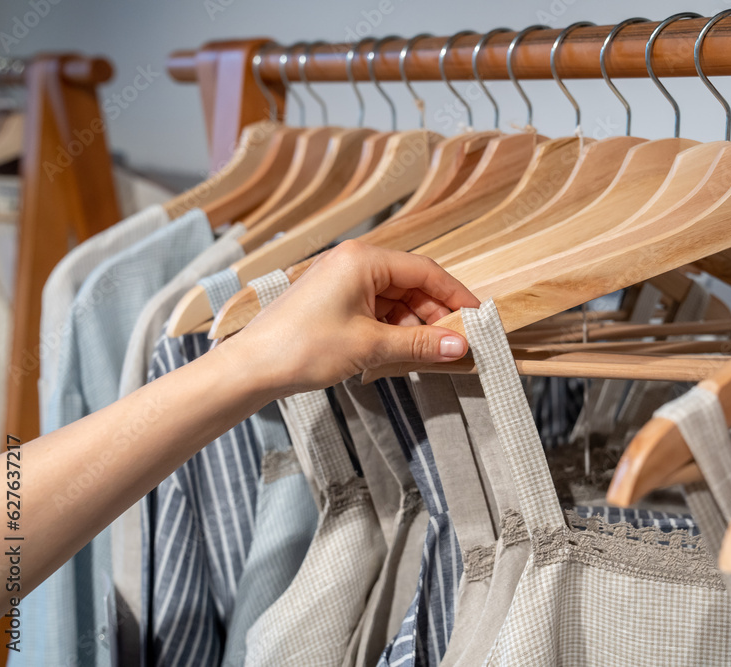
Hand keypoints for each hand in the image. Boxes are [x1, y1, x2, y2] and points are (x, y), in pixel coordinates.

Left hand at [222, 240, 479, 396]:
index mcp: (363, 259)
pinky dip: (394, 330)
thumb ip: (421, 344)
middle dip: (436, 315)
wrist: (252, 368)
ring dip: (415, 327)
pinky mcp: (335, 301)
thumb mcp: (371, 346)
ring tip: (431, 355)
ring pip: (396, 300)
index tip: (478, 318)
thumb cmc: (303, 347)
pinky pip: (377, 310)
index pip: (425, 271)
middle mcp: (354, 262)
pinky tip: (404, 353)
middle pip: (412, 285)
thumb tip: (461, 345)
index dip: (456, 295)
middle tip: (458, 343)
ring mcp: (343, 281)